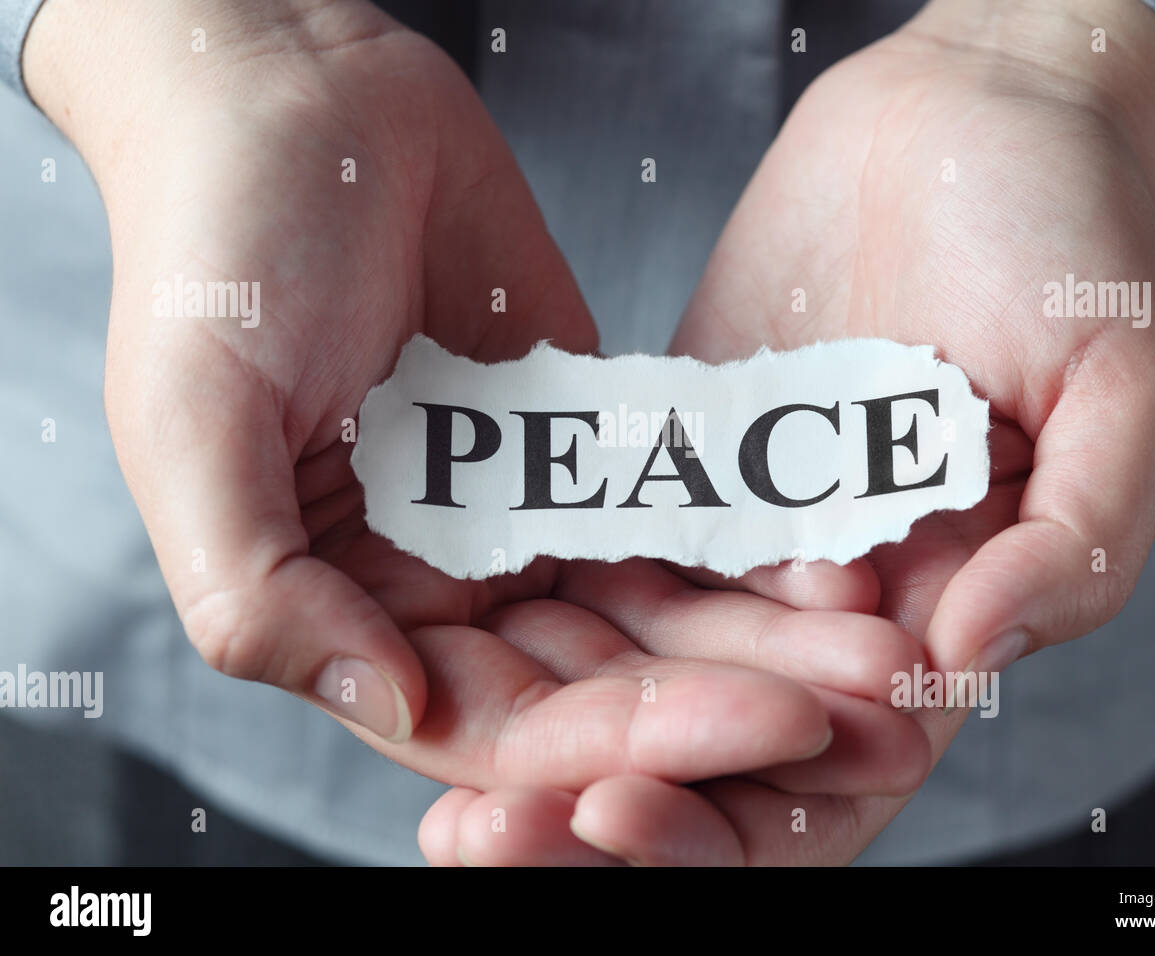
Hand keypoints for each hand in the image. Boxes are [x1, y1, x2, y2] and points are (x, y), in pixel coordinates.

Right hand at [23, 0, 901, 793]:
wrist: (303, 101)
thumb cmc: (216, 251)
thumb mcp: (195, 424)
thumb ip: (258, 590)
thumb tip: (386, 707)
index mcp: (349, 610)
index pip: (502, 725)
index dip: (631, 742)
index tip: (766, 722)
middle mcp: (444, 586)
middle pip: (604, 684)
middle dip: (736, 698)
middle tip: (875, 699)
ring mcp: (524, 516)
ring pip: (658, 613)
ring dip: (768, 638)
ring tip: (888, 645)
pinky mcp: (589, 443)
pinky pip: (681, 513)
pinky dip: (757, 545)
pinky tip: (845, 559)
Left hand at [417, 0, 1154, 863]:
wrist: (974, 113)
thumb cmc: (1075, 230)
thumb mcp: (1128, 378)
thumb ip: (1077, 537)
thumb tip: (973, 655)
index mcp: (947, 619)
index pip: (833, 777)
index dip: (729, 819)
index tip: (617, 805)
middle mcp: (835, 603)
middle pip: (711, 750)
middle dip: (600, 802)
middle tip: (479, 832)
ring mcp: (752, 531)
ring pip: (637, 668)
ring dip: (544, 725)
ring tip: (437, 767)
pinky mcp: (689, 457)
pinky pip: (604, 541)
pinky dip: (537, 595)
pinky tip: (449, 633)